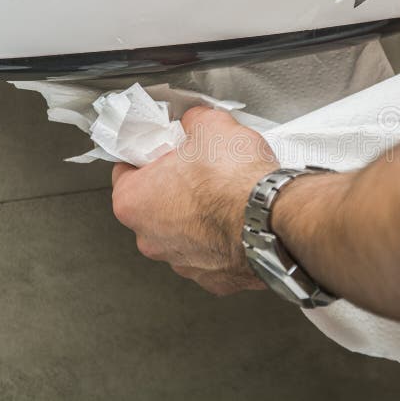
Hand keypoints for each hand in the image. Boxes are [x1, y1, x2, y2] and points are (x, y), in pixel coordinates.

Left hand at [111, 107, 277, 294]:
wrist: (273, 218)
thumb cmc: (235, 182)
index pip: (126, 172)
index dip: (150, 156)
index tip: (167, 150)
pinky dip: (224, 240)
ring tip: (227, 197)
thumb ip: (194, 122)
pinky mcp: (214, 279)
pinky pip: (214, 253)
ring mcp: (182, 262)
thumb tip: (196, 121)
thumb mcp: (211, 126)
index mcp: (135, 201)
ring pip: (184, 233)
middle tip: (202, 171)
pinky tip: (240, 221)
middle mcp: (150, 239)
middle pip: (155, 206)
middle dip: (176, 189)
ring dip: (200, 218)